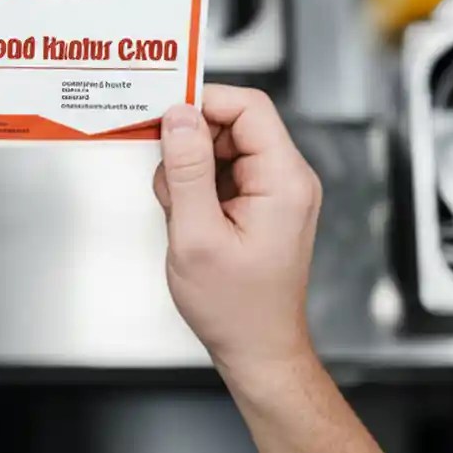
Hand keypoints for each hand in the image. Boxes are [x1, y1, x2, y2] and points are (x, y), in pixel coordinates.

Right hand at [154, 85, 321, 373]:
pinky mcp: (261, 203)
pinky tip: (189, 221)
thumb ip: (186, 169)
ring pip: (221, 148)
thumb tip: (178, 116)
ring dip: (189, 172)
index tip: (165, 115)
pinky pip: (222, 173)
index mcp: (283, 180)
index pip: (248, 107)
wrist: (257, 349)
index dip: (203, 103)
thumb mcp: (196, 235)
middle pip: (232, 124)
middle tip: (167, 180)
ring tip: (182, 216)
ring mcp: (276, 191)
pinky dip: (196, 189)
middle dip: (190, 145)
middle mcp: (288, 179)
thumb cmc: (236, 307)